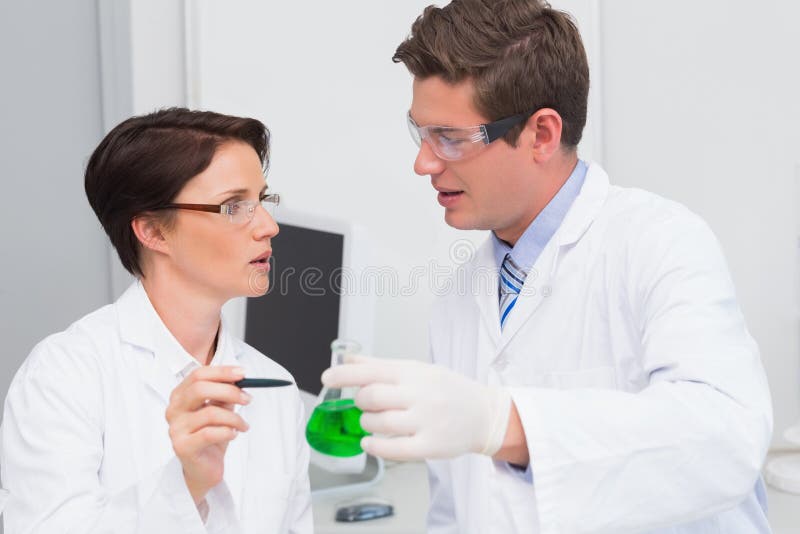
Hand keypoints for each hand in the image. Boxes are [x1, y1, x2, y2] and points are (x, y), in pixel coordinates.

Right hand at [165, 366, 250, 503]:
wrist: (203, 469)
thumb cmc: (210, 436)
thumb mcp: (219, 409)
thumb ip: (224, 394)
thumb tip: (239, 378)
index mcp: (180, 396)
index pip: (198, 375)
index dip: (221, 372)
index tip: (242, 373)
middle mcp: (174, 410)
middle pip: (200, 389)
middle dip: (229, 391)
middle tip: (248, 399)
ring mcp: (176, 428)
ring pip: (210, 413)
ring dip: (234, 418)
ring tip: (243, 426)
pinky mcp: (182, 446)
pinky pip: (210, 433)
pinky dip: (227, 432)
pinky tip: (233, 435)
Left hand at [321, 355, 511, 460]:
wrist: (484, 414)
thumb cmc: (448, 390)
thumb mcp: (417, 370)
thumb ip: (381, 366)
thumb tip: (348, 358)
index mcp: (414, 373)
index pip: (372, 370)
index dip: (345, 374)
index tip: (327, 377)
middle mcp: (420, 395)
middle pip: (373, 397)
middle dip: (360, 402)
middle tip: (364, 404)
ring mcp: (426, 421)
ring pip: (380, 423)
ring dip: (367, 424)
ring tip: (373, 421)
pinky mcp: (430, 446)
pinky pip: (394, 449)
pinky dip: (375, 446)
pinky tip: (369, 443)